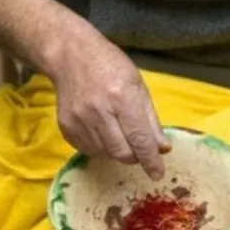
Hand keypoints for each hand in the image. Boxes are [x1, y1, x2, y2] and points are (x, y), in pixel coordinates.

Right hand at [44, 28, 170, 179]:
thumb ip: (151, 121)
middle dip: (135, 157)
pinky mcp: (66, 126)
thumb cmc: (111, 67)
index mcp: (122, 98)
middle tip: (138, 148)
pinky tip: (102, 131)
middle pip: (122, 153)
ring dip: (118, 151)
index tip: (157, 174)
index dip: (151, 161)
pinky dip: (100, 148)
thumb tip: (163, 149)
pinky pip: (88, 150)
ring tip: (118, 131)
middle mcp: (99, 111)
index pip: (140, 139)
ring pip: (106, 154)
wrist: (71, 55)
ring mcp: (79, 119)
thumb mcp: (139, 87)